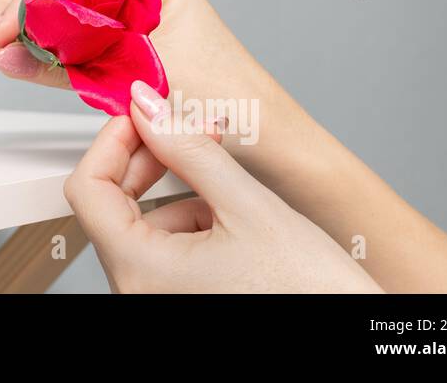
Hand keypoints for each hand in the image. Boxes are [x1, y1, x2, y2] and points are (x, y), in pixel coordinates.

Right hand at [0, 0, 294, 154]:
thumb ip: (66, 69)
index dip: (20, 9)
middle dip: (9, 18)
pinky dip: (43, 48)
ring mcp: (136, 14)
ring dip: (19, 33)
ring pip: (62, 14)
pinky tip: (14, 56)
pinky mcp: (132, 42)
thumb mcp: (135, 84)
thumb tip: (9, 56)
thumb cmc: (229, 105)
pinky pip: (76, 37)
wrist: (272, 141)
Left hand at [64, 81, 381, 293]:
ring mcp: (156, 298)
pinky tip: (235, 219)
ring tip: (231, 186)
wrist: (358, 339)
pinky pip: (167, 249)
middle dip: (153, 159)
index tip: (146, 113)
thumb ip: (188, 151)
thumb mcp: (248, 206)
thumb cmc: (311, 293)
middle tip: (194, 132)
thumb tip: (148, 107)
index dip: (115, 140)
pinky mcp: (179, 299)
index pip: (88, 187)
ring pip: (144, 224)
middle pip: (112, 204)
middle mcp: (138, 291)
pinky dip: (194, 221)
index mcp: (140, 270)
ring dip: (180, 191)